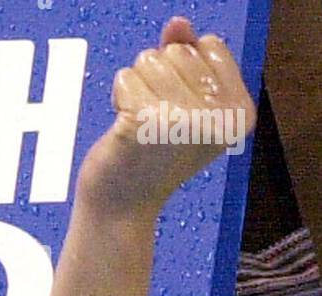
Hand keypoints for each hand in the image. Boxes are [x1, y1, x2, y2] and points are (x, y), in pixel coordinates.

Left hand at [77, 16, 256, 218]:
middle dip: (158, 77)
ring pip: (149, 59)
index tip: (181, 108)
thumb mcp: (185, 103)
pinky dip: (120, 98)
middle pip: (178, 51)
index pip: (210, 45)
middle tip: (156, 122)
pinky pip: (126, 78)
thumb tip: (179, 24)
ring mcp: (182, 121)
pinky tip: (126, 128)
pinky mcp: (146, 122)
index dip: (185, 69)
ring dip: (137, 87)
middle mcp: (218, 119)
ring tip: (141, 124)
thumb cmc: (152, 154)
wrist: (122, 206)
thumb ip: (188, 57)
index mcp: (240, 113)